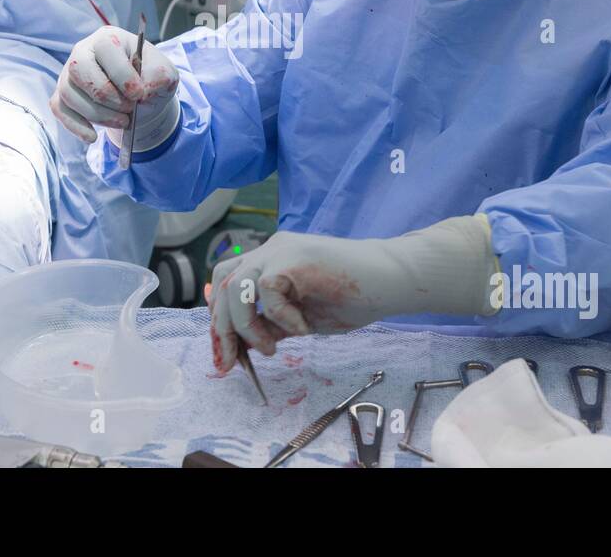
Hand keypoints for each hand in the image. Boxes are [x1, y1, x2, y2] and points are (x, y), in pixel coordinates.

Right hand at [51, 25, 179, 150]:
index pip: (106, 50)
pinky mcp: (62, 95)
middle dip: (108, 97)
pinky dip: (75, 126)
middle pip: (80, 70)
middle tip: (129, 110)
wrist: (139, 97)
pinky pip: (59, 110)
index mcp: (108, 39)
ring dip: (97, 114)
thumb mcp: (165, 74)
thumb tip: (143, 90)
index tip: (139, 95)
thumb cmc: (148, 78)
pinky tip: (92, 137)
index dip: (123, 76)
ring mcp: (68, 74)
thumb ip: (159, 76)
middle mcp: (82, 51)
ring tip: (122, 122)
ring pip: (69, 93)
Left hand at [205, 216, 498, 371]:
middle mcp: (270, 250)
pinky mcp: (294, 257)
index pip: (227, 281)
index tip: (225, 353)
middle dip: (222, 326)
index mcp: (270, 261)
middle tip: (231, 360)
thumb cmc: (354, 298)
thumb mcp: (301, 319)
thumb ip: (272, 324)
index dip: (219, 315)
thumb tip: (240, 346)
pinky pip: (268, 290)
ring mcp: (281, 250)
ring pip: (237, 286)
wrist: (391, 280)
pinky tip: (304, 329)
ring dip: (248, 325)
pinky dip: (281, 317)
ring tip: (272, 347)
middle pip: (223, 282)